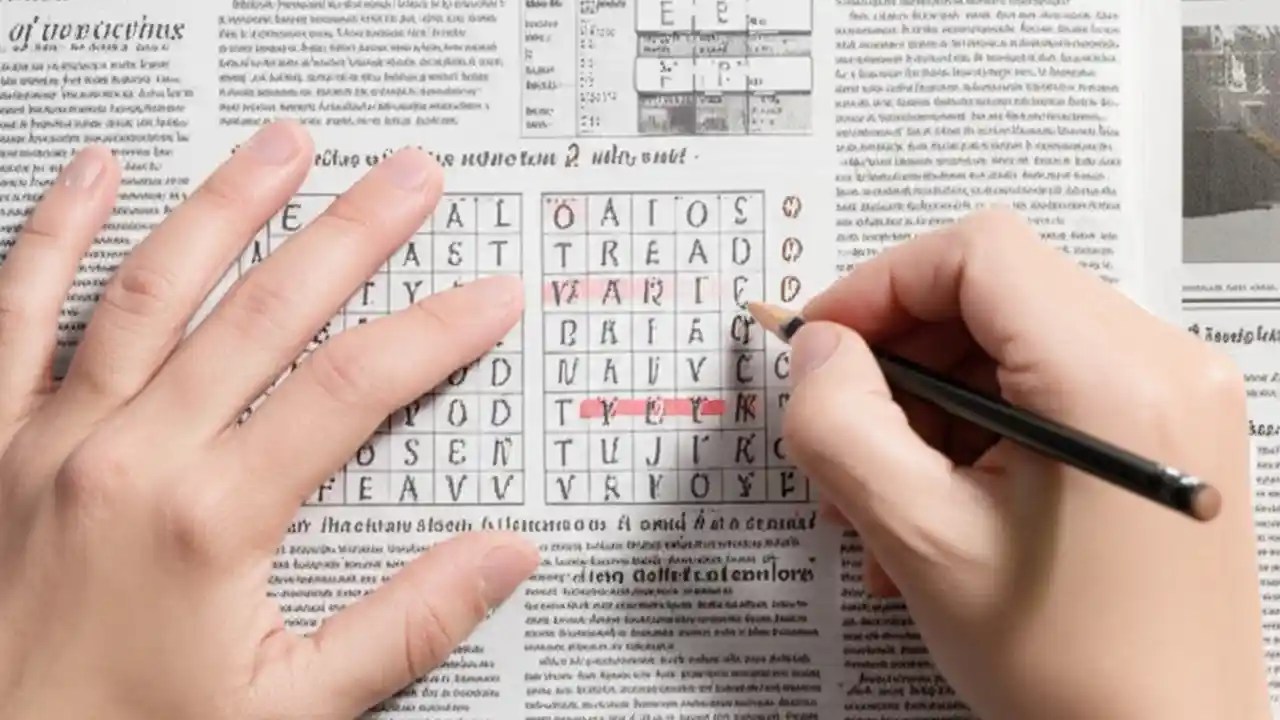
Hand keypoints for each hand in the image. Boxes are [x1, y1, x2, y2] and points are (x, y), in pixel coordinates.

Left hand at [0, 121, 537, 718]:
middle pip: (266, 312)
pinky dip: (54, 235)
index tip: (491, 296)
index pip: (352, 389)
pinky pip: (17, 313)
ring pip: (152, 288)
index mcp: (210, 520)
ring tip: (284, 146)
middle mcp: (130, 458)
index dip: (436, 332)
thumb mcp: (289, 710)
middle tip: (409, 177)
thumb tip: (505, 559)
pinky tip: (95, 176)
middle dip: (352, 234)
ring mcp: (52, 439)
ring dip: (226, 206)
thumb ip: (406, 626)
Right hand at [784, 209, 1269, 719]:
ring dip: (929, 405)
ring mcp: (1175, 398)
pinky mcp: (1165, 432)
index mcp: (1114, 382)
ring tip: (883, 498)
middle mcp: (1165, 368)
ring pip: (1012, 344)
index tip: (822, 346)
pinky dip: (976, 429)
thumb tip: (818, 351)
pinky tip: (938, 506)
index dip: (879, 286)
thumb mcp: (922, 542)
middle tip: (843, 438)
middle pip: (993, 295)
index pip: (978, 254)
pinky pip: (1047, 388)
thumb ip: (843, 427)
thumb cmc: (1072, 668)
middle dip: (899, 360)